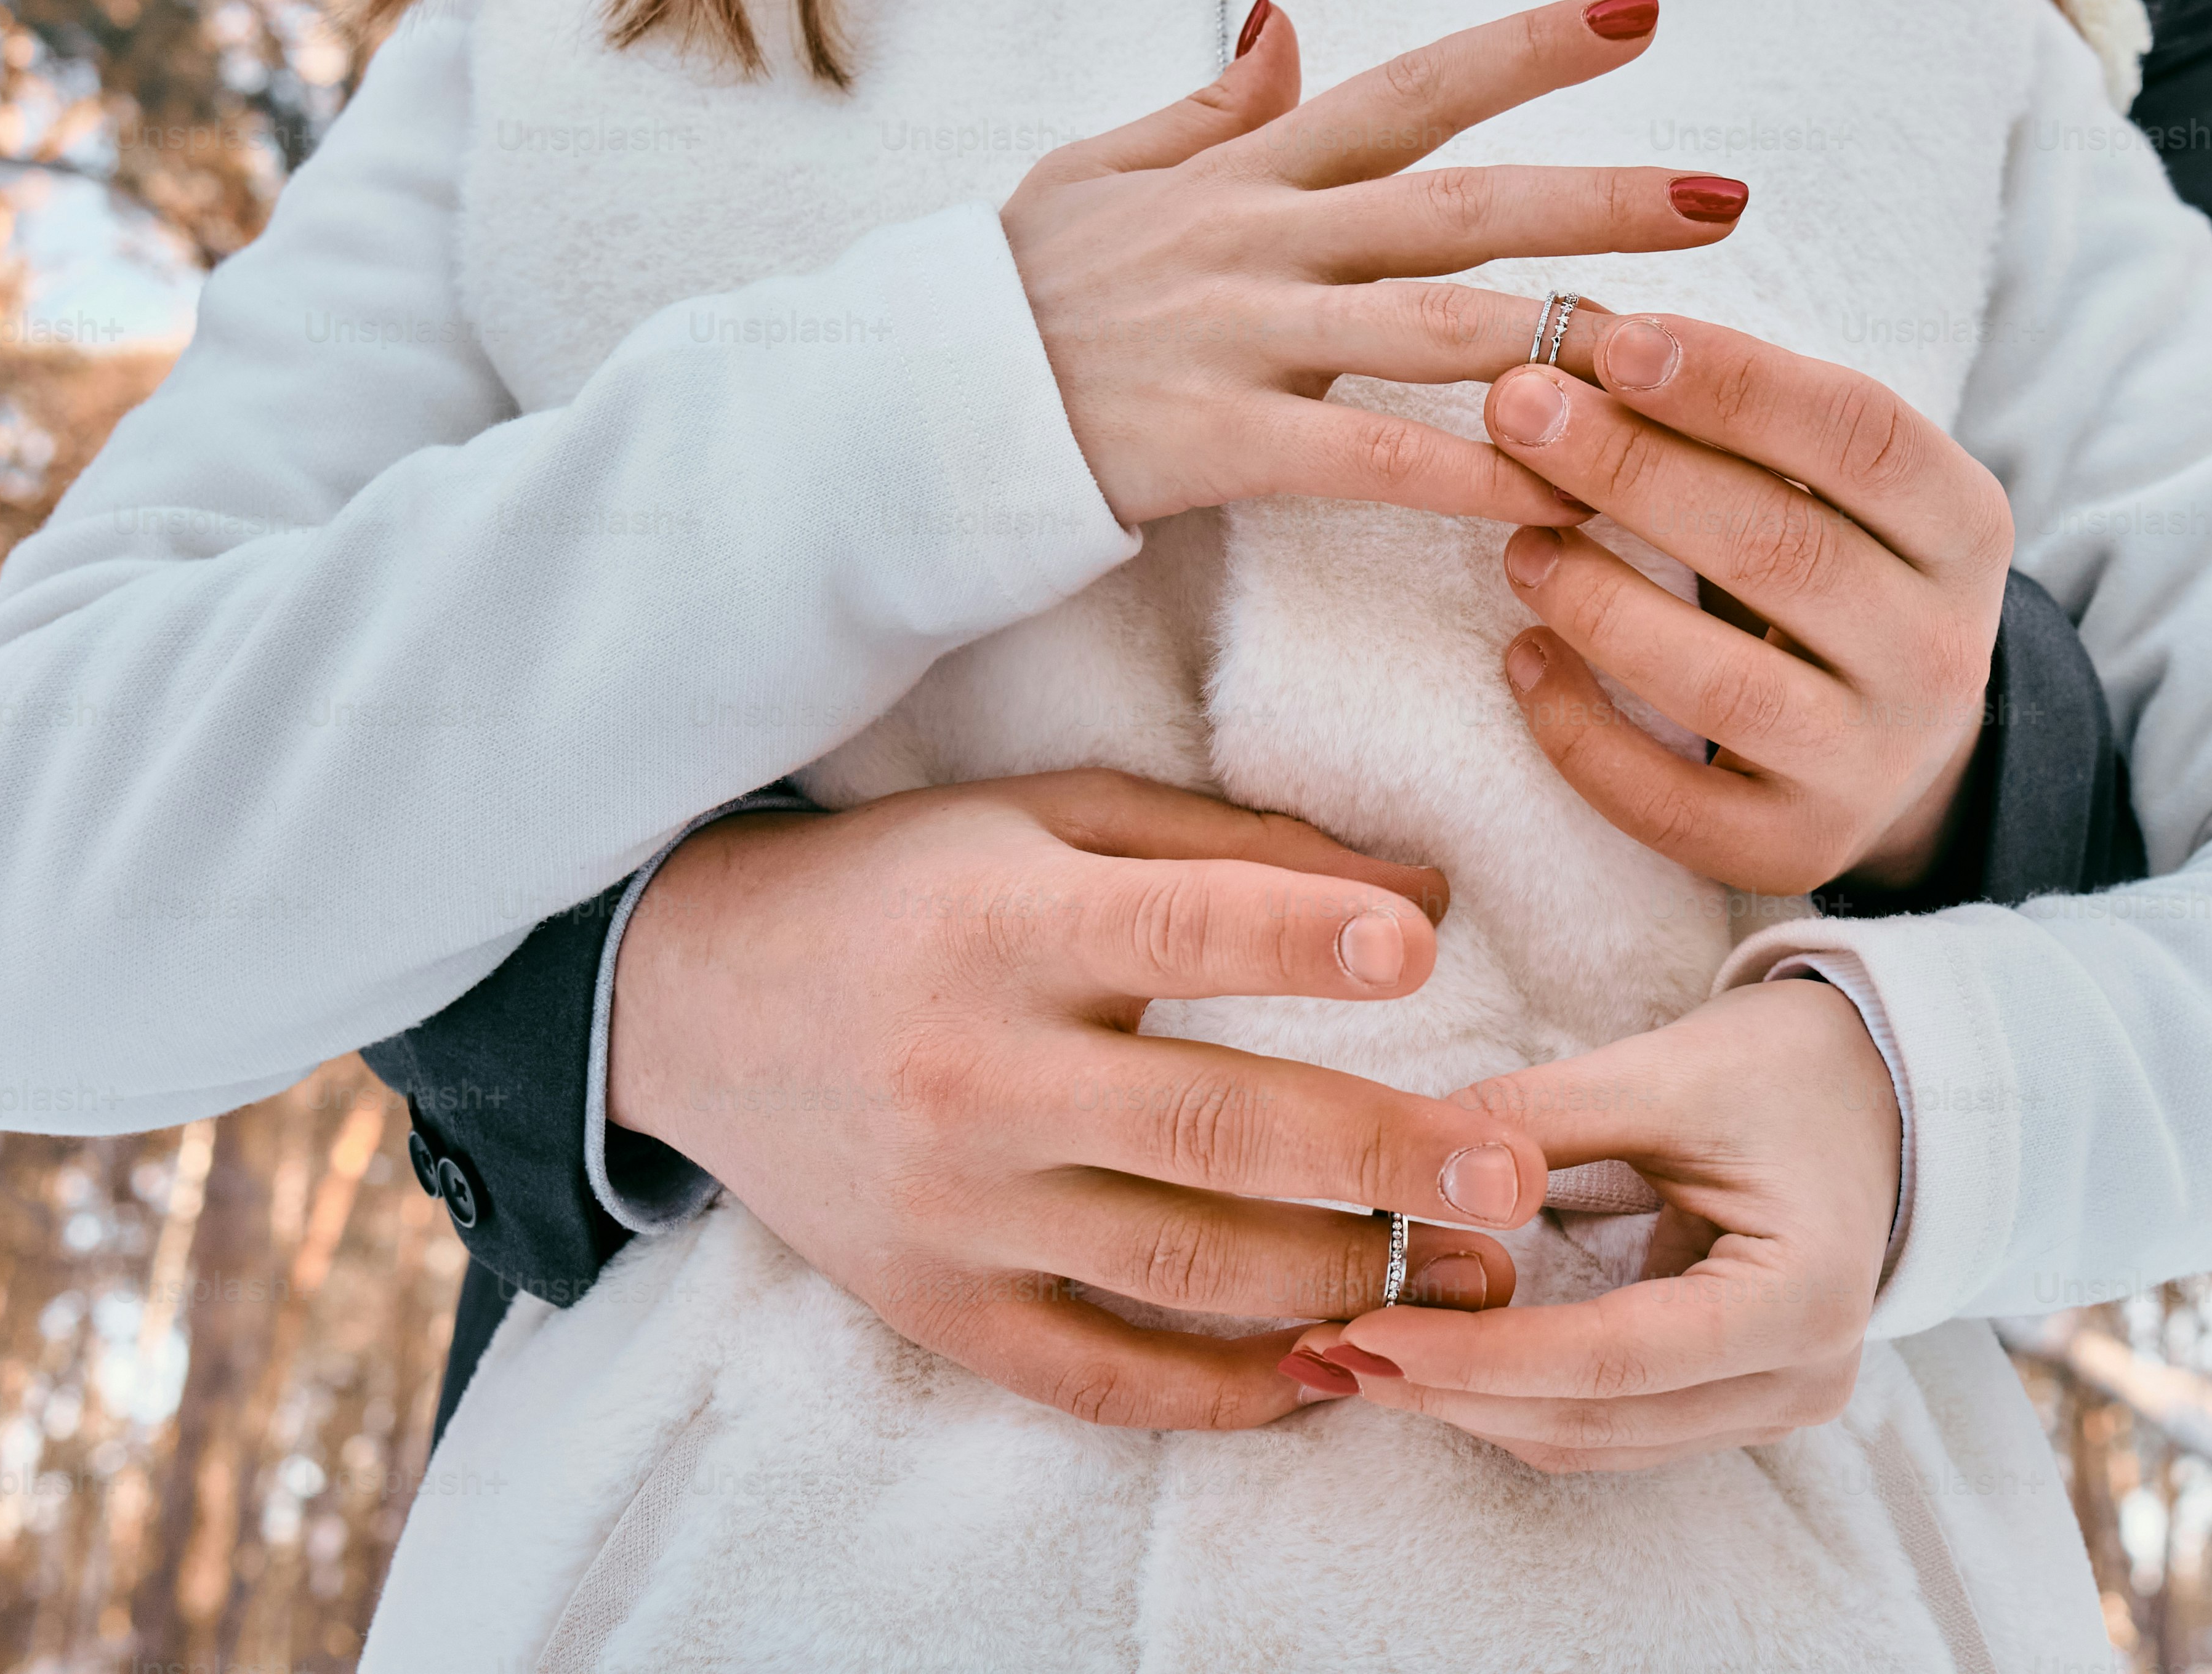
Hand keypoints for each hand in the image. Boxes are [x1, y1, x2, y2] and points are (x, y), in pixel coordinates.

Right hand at [606, 769, 1552, 1431]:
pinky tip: (1334, 1373)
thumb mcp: (1053, 821)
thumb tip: (1428, 885)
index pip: (1174, 931)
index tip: (1424, 943)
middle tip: (1516, 1177)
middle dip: (1380, 1158)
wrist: (695, 1000)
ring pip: (1178, 1266)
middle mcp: (978, 1075)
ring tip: (1473, 1280)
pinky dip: (1222, 1391)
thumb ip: (1238, 847)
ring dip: (1343, 1281)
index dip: (1300, 933)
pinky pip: (1099, 1373)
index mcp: (1006, 927)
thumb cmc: (915, 887)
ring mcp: (956, 1208)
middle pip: (1208, 1128)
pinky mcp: (939, 1306)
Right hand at [999, 0, 1753, 527]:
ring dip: (1568, 338)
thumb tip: (1290, 20)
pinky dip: (1469, 474)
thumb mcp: (1093, 170)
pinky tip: (1561, 497)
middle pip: (1460, 205)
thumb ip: (1210, 107)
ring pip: (1435, 325)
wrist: (895, 409)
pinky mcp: (1215, 441)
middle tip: (1726, 195)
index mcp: (1245, 172)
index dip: (1529, 49)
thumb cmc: (997, 297)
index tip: (1642, 15)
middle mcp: (1259, 241)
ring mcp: (1240, 338)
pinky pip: (1367, 457)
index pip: (1413, 90)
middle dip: (1598, 201)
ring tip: (1686, 352)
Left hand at [1283, 975, 1900, 1469]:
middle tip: (1319, 1349)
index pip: (1608, 1357)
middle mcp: (1800, 1376)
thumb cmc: (1790, 1068)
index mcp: (1799, 1294)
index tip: (1359, 1327)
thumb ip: (1538, 1120)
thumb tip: (1395, 1160)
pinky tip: (1426, 1363)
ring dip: (1465, 1406)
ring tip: (1344, 1359)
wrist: (1887, 1089)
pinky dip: (1512, 1400)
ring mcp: (1775, 1403)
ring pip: (1588, 1441)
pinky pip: (1606, 1427)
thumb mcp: (1666, 1070)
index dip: (1476, 1354)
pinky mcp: (1738, 1402)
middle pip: (1589, 1419)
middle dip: (1446, 1390)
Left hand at [1481, 311, 2013, 894]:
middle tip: (1516, 410)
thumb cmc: (1834, 563)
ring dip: (1600, 602)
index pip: (1862, 435)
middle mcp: (1939, 652)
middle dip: (1632, 468)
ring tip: (1519, 542)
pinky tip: (1523, 657)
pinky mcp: (1795, 847)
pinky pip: (1670, 803)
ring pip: (1721, 686)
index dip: (1735, 381)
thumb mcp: (1832, 482)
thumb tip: (1580, 332)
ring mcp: (1871, 762)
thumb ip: (1738, 411)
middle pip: (1781, 549)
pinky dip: (1579, 731)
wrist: (1899, 741)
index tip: (1612, 339)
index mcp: (1965, 529)